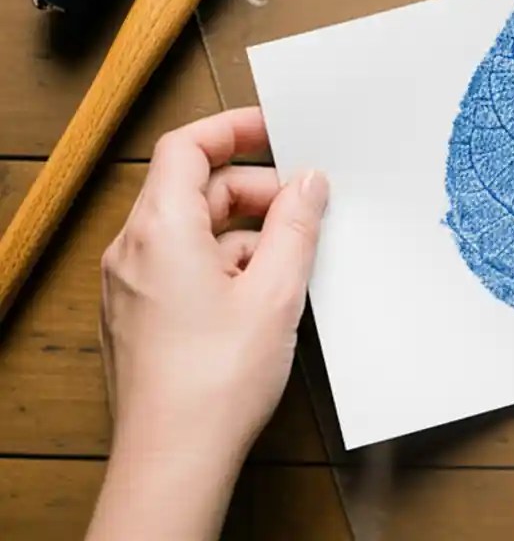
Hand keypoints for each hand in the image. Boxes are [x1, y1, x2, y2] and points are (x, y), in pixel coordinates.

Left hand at [89, 108, 326, 539]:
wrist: (175, 457)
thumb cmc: (215, 381)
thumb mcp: (276, 291)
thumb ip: (296, 226)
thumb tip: (309, 184)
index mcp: (160, 229)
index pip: (187, 147)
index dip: (233, 129)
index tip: (276, 129)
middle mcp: (134, 249)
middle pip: (194, 189)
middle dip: (254, 190)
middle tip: (307, 208)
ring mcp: (133, 284)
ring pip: (192, 230)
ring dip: (245, 231)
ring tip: (294, 260)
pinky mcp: (141, 315)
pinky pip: (184, 265)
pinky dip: (226, 262)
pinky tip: (266, 293)